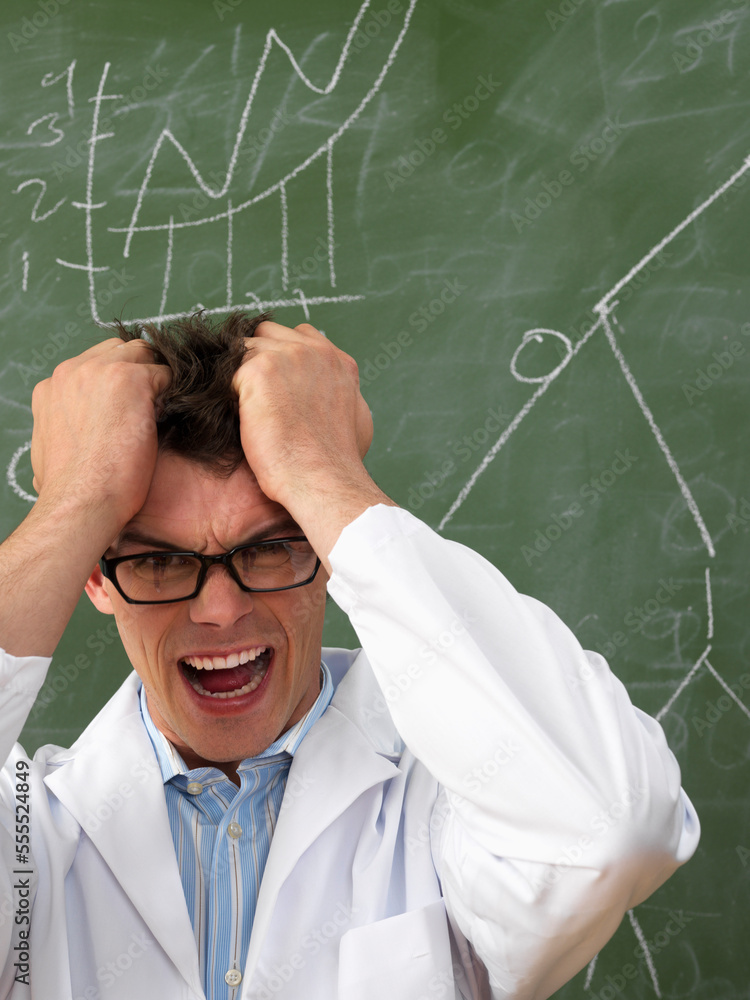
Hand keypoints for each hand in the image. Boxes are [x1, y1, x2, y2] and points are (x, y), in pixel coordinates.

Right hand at [31, 338, 170, 534]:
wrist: (82, 503)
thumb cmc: (73, 492)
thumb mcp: (52, 454)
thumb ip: (67, 428)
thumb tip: (81, 436)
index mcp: (51, 388)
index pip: (93, 363)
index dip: (116, 382)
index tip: (129, 407)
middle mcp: (72, 371)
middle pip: (119, 350)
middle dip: (138, 371)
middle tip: (150, 406)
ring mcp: (100, 370)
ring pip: (144, 354)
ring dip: (155, 379)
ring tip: (161, 413)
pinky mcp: (130, 379)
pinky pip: (166, 373)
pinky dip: (172, 393)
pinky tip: (169, 420)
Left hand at [231, 321, 390, 563]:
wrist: (322, 480)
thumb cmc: (338, 463)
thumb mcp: (357, 420)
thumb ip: (343, 394)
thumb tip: (329, 391)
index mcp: (339, 361)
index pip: (302, 335)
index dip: (283, 356)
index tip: (277, 384)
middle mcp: (315, 351)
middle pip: (267, 333)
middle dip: (257, 358)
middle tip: (253, 396)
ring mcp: (286, 356)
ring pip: (242, 350)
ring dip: (238, 376)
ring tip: (242, 410)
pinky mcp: (258, 371)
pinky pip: (227, 370)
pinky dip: (227, 392)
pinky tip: (236, 417)